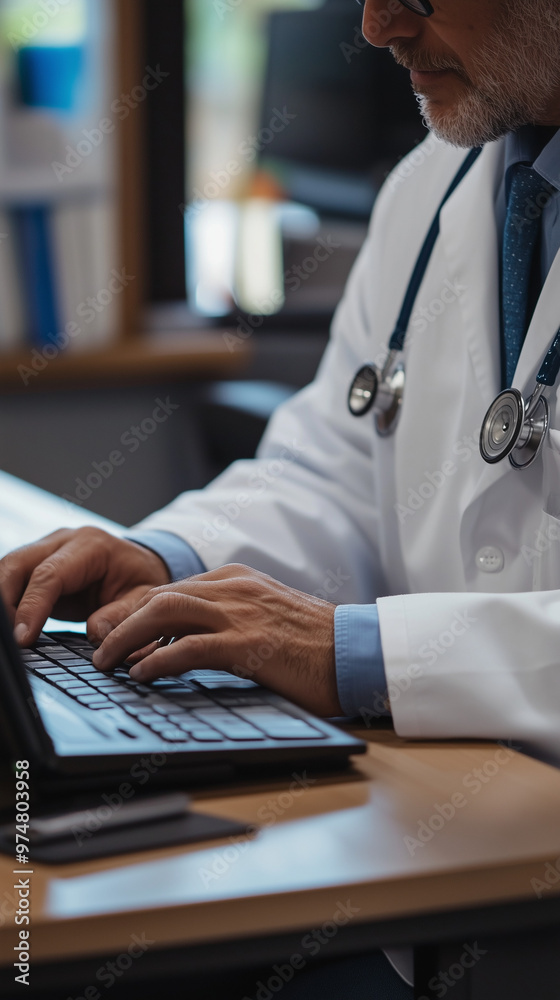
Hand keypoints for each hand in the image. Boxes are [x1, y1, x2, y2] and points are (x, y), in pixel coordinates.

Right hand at [0, 527, 170, 645]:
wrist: (140, 565)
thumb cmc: (141, 579)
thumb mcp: (143, 598)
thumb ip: (121, 616)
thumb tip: (95, 634)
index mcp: (91, 545)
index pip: (49, 574)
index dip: (32, 607)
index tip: (23, 638)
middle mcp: (64, 541)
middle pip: (17, 564)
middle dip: (6, 600)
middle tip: (9, 638)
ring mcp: (47, 549)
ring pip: (9, 568)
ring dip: (5, 601)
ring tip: (10, 635)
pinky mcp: (38, 565)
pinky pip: (13, 580)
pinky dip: (9, 601)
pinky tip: (12, 625)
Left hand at [92, 564, 341, 716]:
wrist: (357, 650)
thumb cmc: (314, 643)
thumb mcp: (265, 618)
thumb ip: (228, 621)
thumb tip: (184, 645)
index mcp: (237, 580)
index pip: (172, 589)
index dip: (136, 612)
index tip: (114, 634)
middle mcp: (234, 589)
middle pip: (159, 595)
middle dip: (121, 621)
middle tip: (99, 647)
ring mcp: (241, 613)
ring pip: (165, 612)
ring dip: (128, 637)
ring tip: (107, 661)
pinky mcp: (249, 644)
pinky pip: (190, 648)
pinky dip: (158, 660)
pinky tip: (141, 674)